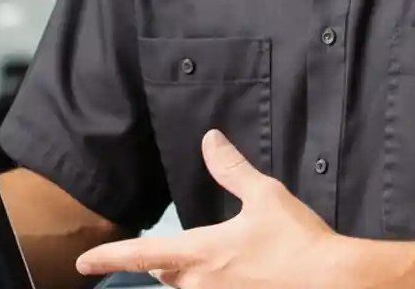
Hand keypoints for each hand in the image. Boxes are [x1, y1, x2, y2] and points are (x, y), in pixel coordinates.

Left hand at [76, 130, 352, 287]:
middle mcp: (200, 285)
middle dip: (165, 265)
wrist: (332, 282)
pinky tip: (235, 279)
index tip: (83, 262)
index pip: (142, 254)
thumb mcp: (265, 196)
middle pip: (166, 276)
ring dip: (192, 279)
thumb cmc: (297, 240)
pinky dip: (213, 287)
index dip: (108, 256)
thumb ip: (232, 170)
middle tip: (170, 255)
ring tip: (213, 265)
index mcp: (201, 253)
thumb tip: (210, 141)